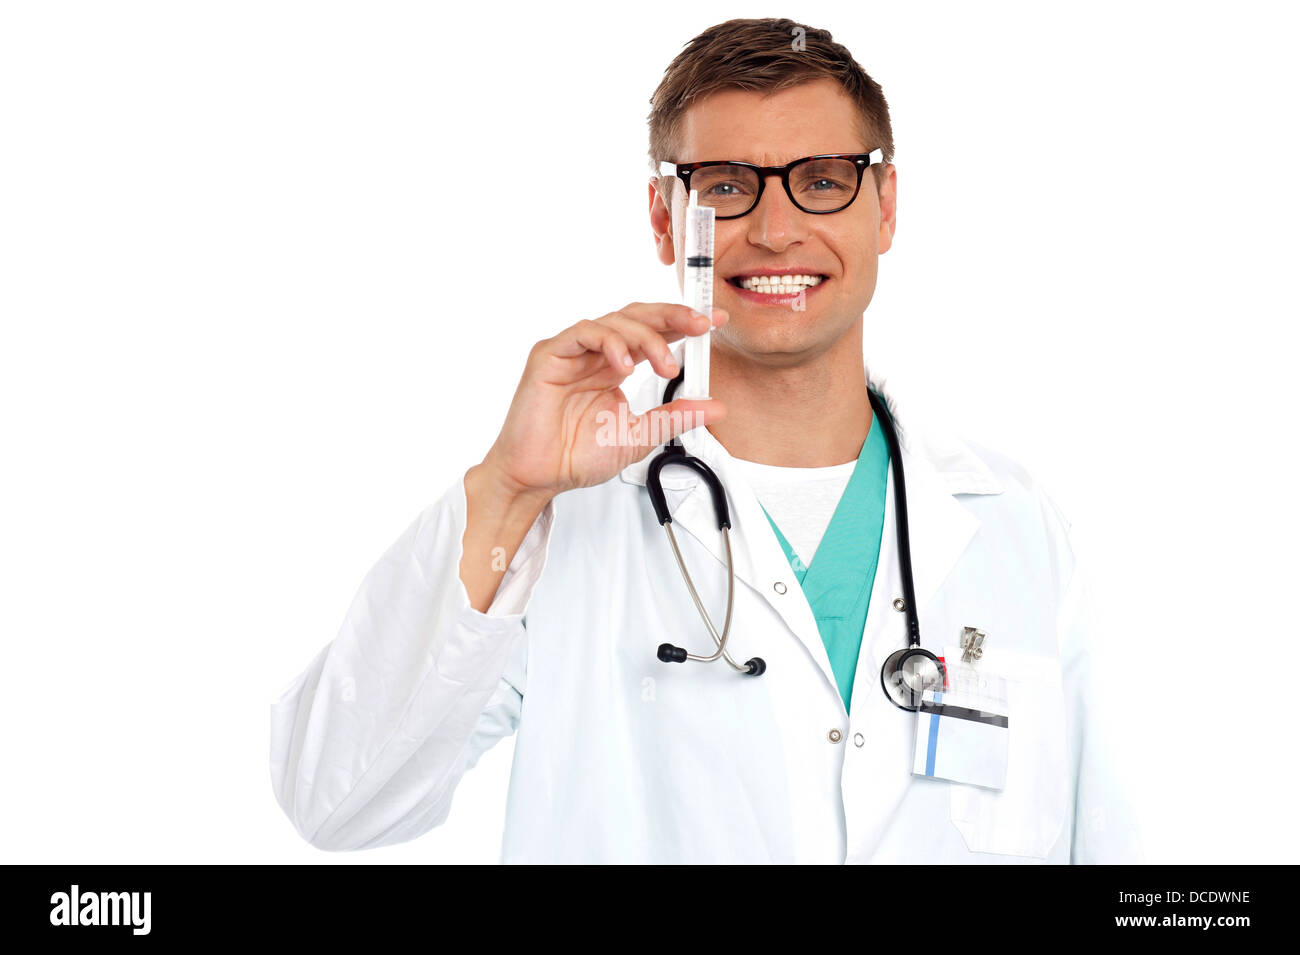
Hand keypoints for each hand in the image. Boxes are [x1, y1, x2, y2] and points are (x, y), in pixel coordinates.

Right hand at [479, 302, 728, 499]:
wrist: (539, 477)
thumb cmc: (576, 456)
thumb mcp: (640, 436)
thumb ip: (675, 417)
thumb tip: (716, 407)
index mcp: (615, 366)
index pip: (653, 333)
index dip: (682, 323)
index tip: (715, 322)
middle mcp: (595, 354)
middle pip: (637, 316)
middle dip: (673, 315)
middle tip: (701, 324)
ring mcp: (572, 351)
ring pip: (615, 321)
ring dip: (647, 338)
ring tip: (666, 367)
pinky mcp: (549, 355)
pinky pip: (584, 333)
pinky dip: (610, 343)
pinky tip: (626, 365)